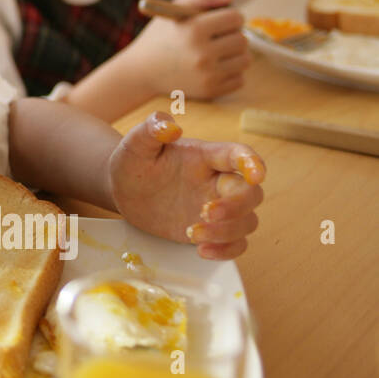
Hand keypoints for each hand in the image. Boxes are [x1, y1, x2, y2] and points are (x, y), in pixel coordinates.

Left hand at [107, 110, 264, 259]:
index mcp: (205, 156)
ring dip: (227, 232)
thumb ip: (151, 129)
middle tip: (204, 213)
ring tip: (191, 233)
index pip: (238, 155)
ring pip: (247, 221)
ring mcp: (217, 207)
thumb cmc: (133, 163)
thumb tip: (171, 127)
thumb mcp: (135, 145)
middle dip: (236, 206)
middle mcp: (217, 181)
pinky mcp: (212, 230)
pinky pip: (236, 244)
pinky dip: (226, 251)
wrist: (123, 190)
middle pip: (251, 194)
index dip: (252, 163)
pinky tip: (201, 251)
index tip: (255, 175)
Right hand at [128, 0, 250, 99]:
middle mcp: (202, 53)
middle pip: (242, 39)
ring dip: (235, 55)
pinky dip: (231, 73)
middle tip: (219, 38)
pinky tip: (215, 68)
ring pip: (245, 60)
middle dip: (233, 36)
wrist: (140, 72)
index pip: (235, 18)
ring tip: (219, 53)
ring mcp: (207, 74)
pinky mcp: (210, 91)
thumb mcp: (172, 10)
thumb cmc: (159, 37)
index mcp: (194, 29)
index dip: (230, 17)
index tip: (222, 22)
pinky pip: (239, 79)